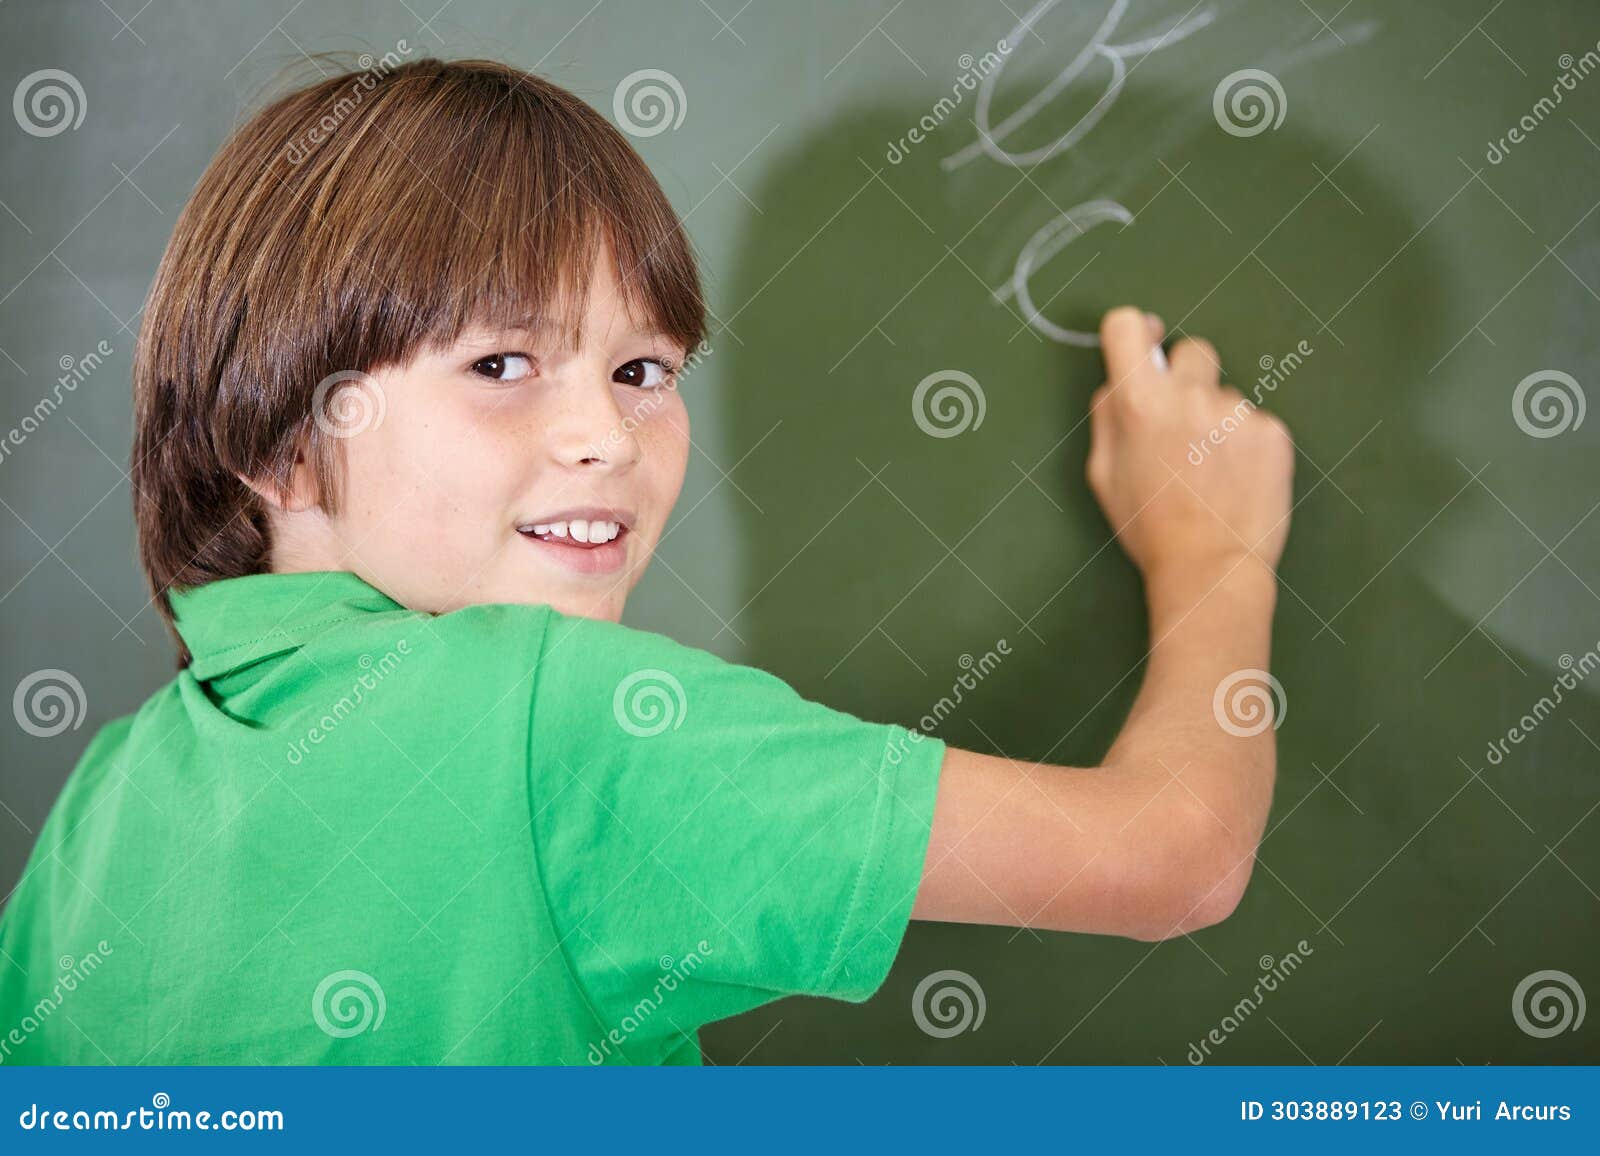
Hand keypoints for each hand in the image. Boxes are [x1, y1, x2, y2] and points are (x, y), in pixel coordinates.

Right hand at [1085, 306, 1293, 589]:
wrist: (1209, 569)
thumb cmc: (1148, 526)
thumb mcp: (1103, 475)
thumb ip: (1107, 418)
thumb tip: (1119, 382)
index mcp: (1139, 403)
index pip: (1128, 325)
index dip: (1135, 332)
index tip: (1146, 346)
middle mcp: (1189, 396)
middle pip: (1192, 351)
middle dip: (1186, 379)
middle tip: (1184, 428)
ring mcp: (1236, 411)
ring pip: (1226, 396)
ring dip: (1218, 422)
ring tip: (1213, 473)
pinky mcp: (1272, 431)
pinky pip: (1255, 422)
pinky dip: (1247, 445)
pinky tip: (1238, 481)